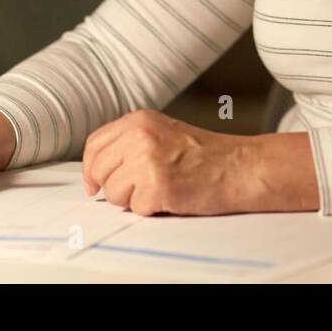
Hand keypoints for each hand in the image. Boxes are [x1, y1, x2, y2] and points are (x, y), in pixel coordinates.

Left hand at [81, 109, 259, 215]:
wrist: (240, 166)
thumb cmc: (207, 154)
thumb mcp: (163, 132)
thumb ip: (130, 142)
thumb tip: (98, 168)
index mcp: (139, 120)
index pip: (94, 144)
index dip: (91, 168)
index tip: (94, 183)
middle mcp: (139, 136)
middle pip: (98, 170)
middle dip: (114, 186)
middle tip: (139, 188)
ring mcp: (147, 160)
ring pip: (113, 194)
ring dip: (134, 199)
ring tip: (161, 188)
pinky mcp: (157, 186)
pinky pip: (136, 209)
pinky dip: (152, 209)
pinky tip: (172, 196)